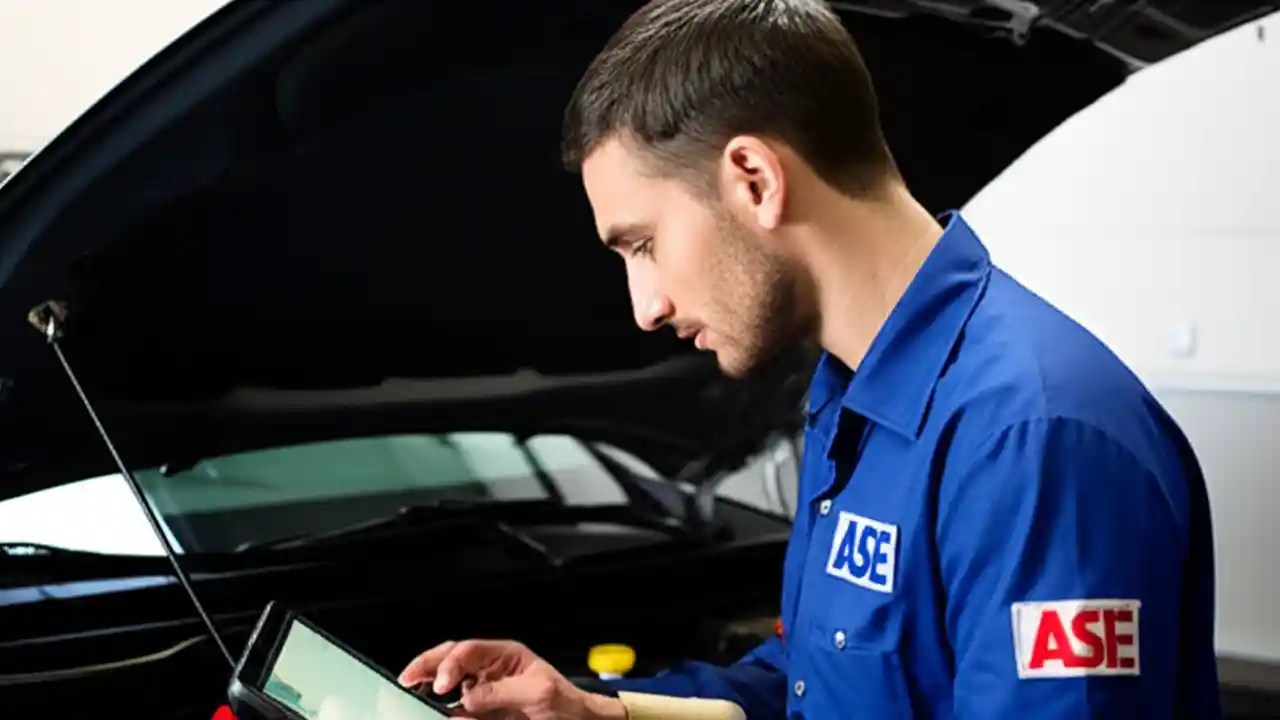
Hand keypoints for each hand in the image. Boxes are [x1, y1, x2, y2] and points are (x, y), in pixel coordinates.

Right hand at [398, 639, 625, 719]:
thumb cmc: (566, 704)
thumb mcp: (538, 694)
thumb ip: (501, 692)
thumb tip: (467, 697)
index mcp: (505, 655)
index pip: (468, 651)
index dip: (450, 664)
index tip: (440, 685)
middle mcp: (490, 670)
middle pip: (451, 659)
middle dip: (426, 665)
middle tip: (406, 679)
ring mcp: (484, 691)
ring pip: (448, 682)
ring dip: (428, 685)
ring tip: (410, 693)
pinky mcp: (483, 713)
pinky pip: (458, 709)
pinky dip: (444, 710)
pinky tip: (434, 712)